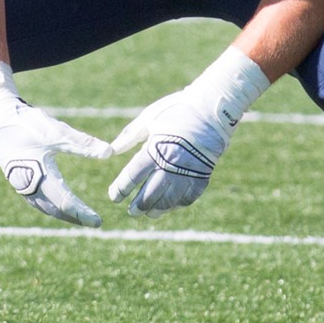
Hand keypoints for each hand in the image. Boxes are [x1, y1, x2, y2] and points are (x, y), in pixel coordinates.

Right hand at [0, 61, 112, 226]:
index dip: (82, 213)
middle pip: (57, 210)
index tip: (98, 221)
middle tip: (95, 222)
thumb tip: (109, 152)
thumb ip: (83, 144)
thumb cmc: (27, 124)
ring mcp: (23, 186)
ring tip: (82, 217)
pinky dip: (53, 207)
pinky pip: (39, 202)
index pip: (66, 202)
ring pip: (46, 208)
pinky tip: (62, 205)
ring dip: (65, 214)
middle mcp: (30, 186)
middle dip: (76, 217)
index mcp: (40, 176)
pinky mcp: (20, 182)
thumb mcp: (57, 132)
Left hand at [108, 47, 268, 217]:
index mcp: (155, 148)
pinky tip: (170, 207)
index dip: (121, 188)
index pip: (133, 175)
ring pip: (169, 200)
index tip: (114, 196)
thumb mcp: (149, 117)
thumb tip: (111, 150)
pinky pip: (188, 197)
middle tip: (132, 211)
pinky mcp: (203, 176)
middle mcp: (171, 163)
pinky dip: (177, 204)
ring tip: (148, 214)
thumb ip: (129, 135)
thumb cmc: (177, 109)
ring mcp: (188, 172)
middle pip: (150, 193)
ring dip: (157, 209)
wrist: (212, 108)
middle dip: (138, 205)